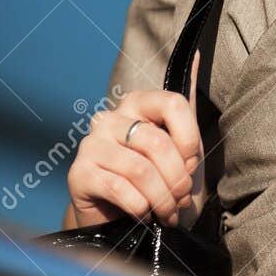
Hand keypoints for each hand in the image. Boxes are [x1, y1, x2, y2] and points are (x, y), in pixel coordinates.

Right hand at [67, 51, 203, 228]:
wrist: (124, 221)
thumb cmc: (157, 181)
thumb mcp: (180, 147)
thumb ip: (185, 107)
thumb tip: (197, 54)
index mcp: (137, 104)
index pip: (173, 103)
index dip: (189, 139)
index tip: (192, 165)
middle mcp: (110, 118)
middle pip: (158, 142)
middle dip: (178, 179)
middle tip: (181, 200)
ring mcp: (91, 144)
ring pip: (140, 169)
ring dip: (162, 198)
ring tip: (168, 212)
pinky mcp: (79, 173)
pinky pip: (119, 188)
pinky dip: (141, 207)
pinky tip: (144, 214)